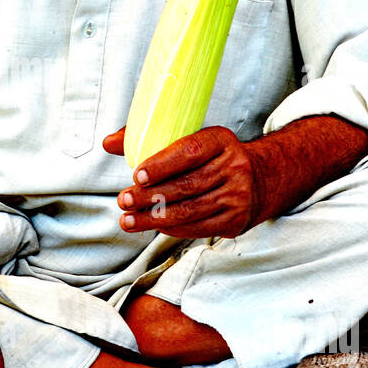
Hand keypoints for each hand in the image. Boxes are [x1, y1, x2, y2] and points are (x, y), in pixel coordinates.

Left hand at [103, 124, 266, 238]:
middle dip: (150, 196)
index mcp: (221, 140)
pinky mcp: (235, 220)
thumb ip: (148, 139)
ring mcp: (238, 196)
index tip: (136, 175)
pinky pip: (198, 227)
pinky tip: (152, 226)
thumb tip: (108, 143)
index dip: (162, 164)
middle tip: (124, 200)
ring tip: (128, 219)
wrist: (260, 180)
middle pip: (187, 185)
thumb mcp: (191, 140)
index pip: (190, 151)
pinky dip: (172, 228)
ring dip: (154, 218)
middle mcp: (234, 167)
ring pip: (190, 210)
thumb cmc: (211, 158)